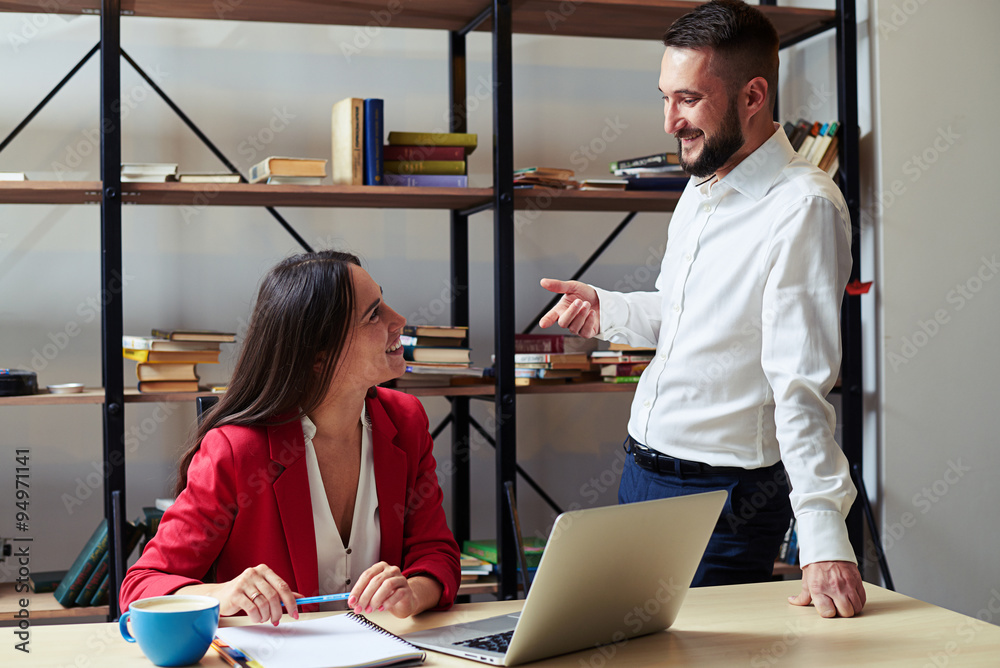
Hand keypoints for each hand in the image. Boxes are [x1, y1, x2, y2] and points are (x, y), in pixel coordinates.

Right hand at [177, 564, 299, 624]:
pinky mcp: (235, 593)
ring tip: (263, 618)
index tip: (295, 613)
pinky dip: (256, 617)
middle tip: (277, 620)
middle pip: (274, 596)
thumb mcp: (263, 588)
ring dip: (266, 615)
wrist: (220, 595)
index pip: (283, 585)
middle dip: (278, 612)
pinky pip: (252, 609)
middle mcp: (254, 573)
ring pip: (263, 603)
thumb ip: (280, 592)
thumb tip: (300, 598)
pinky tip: (255, 617)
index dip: (291, 601)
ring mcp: (243, 582)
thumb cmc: (244, 592)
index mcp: (264, 570)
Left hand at [348, 562, 440, 618]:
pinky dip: (387, 603)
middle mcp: (391, 570)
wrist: (405, 600)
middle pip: (376, 580)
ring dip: (376, 599)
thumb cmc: (387, 594)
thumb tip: (352, 602)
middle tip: (359, 607)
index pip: (367, 575)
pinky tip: (381, 608)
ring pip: (387, 585)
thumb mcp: (373, 592)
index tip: (352, 600)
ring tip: (370, 609)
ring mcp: (400, 579)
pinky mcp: (407, 589)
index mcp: (380, 567)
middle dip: (365, 596)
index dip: (358, 588)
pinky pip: (397, 594)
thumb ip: (363, 594)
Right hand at [538, 278, 599, 336]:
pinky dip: (588, 322)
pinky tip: (592, 313)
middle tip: (579, 301)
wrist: (602, 299)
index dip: (546, 320)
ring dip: (581, 315)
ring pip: (574, 327)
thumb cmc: (585, 294)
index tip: (543, 324)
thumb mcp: (572, 286)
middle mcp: (568, 320)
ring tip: (587, 304)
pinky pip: (584, 332)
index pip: (550, 317)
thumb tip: (543, 282)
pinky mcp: (587, 332)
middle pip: (563, 322)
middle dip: (571, 312)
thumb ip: (558, 286)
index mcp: (561, 309)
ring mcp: (577, 327)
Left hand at [789, 561, 865, 617]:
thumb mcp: (806, 581)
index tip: (827, 610)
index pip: (828, 613)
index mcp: (819, 589)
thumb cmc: (816, 564)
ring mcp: (847, 585)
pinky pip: (862, 598)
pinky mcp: (857, 581)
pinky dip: (858, 601)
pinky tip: (852, 598)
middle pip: (846, 613)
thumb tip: (794, 602)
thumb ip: (803, 596)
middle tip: (837, 607)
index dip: (828, 614)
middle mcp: (834, 588)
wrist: (827, 548)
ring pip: (856, 607)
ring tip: (845, 603)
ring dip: (851, 608)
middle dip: (842, 613)